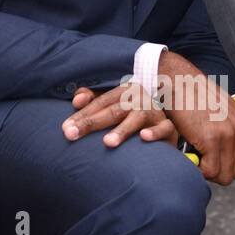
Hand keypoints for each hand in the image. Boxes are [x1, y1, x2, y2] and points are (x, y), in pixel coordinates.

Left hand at [62, 85, 177, 146]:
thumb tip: (75, 101)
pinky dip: (154, 133)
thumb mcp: (114, 104)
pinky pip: (163, 128)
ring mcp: (154, 111)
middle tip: (72, 135)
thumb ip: (92, 100)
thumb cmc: (133, 114)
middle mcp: (138, 98)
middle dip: (91, 123)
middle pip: (113, 110)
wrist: (168, 117)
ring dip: (122, 130)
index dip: (82, 115)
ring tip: (107, 143)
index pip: (99, 103)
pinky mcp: (168, 126)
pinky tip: (144, 138)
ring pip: (136, 118)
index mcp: (123, 91)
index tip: (65, 128)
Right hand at [156, 52, 234, 185]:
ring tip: (196, 159)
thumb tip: (226, 151)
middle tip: (202, 162)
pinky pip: (210, 171)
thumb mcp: (220, 109)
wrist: (179, 82)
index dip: (229, 164)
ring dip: (209, 172)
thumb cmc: (193, 96)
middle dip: (218, 171)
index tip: (214, 160)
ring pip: (224, 175)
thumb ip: (227, 128)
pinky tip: (190, 156)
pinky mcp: (211, 139)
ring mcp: (227, 134)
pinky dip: (199, 170)